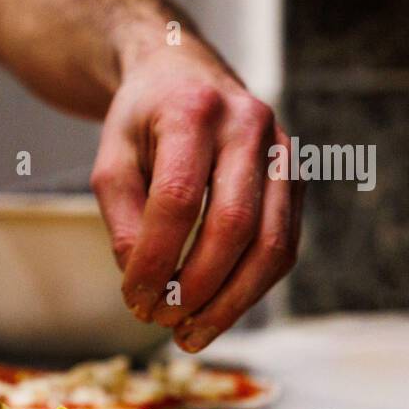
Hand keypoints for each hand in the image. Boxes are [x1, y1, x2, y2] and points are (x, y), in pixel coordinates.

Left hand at [90, 46, 302, 352]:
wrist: (183, 73)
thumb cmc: (141, 120)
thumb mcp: (112, 158)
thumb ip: (121, 217)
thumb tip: (141, 280)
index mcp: (194, 111)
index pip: (178, 198)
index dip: (155, 258)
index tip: (132, 299)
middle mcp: (250, 125)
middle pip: (233, 225)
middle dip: (195, 286)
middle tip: (159, 320)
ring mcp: (283, 151)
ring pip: (271, 243)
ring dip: (230, 301)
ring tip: (189, 334)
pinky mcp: (296, 179)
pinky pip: (284, 246)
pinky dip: (251, 289)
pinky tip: (216, 313)